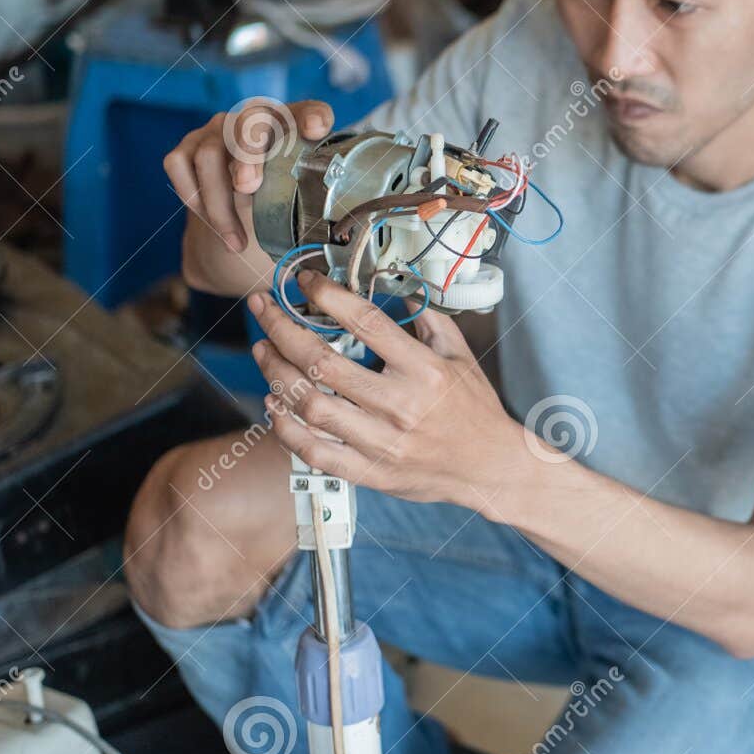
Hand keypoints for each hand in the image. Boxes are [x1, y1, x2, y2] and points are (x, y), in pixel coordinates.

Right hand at [162, 99, 332, 251]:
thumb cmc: (279, 200)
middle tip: (248, 187)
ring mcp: (218, 128)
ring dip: (220, 205)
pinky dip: (195, 200)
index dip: (313, 116)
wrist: (242, 214)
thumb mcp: (298, 199)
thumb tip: (324, 226)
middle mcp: (255, 118)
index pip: (310, 112)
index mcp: (295, 128)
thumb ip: (308, 198)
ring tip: (237, 242)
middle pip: (249, 122)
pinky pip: (179, 165)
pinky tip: (216, 226)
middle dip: (247, 154)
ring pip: (209, 155)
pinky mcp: (188, 145)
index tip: (316, 130)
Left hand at [248, 272, 530, 512]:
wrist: (489, 467)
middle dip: (282, 329)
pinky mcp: (369, 471)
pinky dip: (286, 428)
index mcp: (424, 370)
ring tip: (264, 351)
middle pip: (323, 362)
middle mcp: (399, 405)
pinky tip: (274, 404)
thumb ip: (429, 322)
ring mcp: (381, 442)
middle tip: (264, 308)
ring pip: (310, 405)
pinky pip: (314, 451)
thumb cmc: (475, 410)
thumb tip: (398, 292)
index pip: (365, 322)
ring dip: (276, 374)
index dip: (328, 296)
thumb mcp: (461, 356)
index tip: (304, 281)